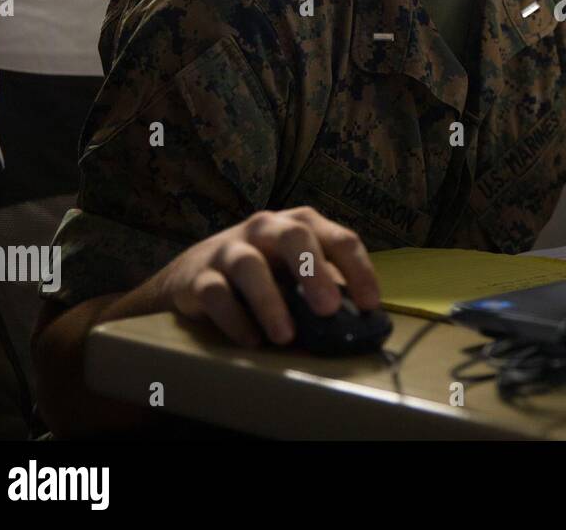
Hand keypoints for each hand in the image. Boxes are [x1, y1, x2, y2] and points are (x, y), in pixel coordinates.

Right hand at [151, 206, 380, 347]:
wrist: (196, 273)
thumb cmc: (265, 272)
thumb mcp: (297, 271)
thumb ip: (325, 287)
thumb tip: (360, 324)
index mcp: (302, 225)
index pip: (340, 238)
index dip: (358, 269)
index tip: (370, 305)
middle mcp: (267, 228)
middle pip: (294, 236)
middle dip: (314, 271)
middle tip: (328, 309)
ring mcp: (229, 249)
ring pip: (249, 265)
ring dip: (270, 301)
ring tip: (286, 337)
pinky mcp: (198, 276)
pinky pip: (215, 293)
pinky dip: (234, 318)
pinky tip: (251, 340)